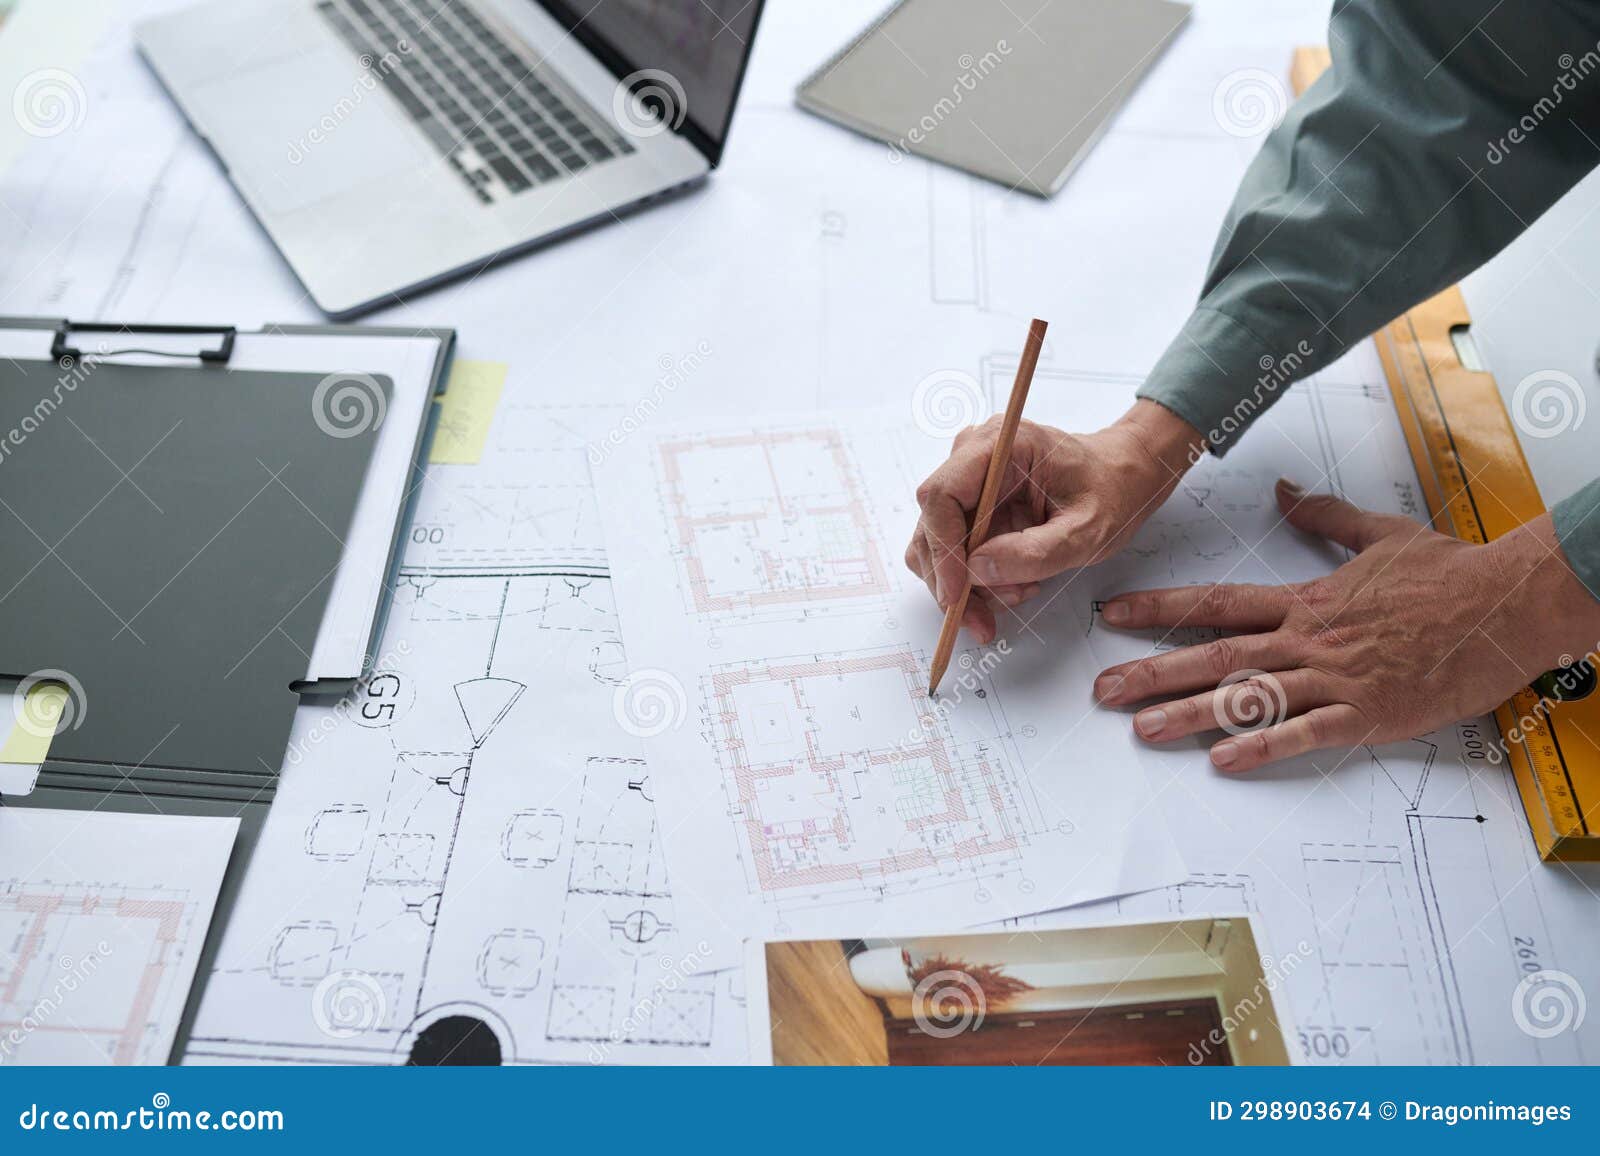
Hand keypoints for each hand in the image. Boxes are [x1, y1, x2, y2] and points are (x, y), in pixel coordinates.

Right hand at [905, 400, 1203, 642]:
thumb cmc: (1111, 492)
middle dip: (953, 580)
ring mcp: (968, 481)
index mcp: (1000, 445)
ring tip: (1017, 594)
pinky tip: (1011, 585)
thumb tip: (977, 570)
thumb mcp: (1088, 530)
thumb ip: (1036, 552)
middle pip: (932, 524)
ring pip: (936, 544)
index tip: (957, 594)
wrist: (1121, 479)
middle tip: (982, 620)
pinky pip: (953, 549)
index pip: (941, 494)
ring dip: (966, 584)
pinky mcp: (971, 505)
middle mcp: (973, 456)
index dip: (942, 549)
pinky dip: (973, 580)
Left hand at [1094, 479, 1599, 772]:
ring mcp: (1336, 676)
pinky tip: (1224, 761)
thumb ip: (1325, 515)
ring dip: (1191, 713)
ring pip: (1250, 695)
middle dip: (1152, 672)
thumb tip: (1284, 491)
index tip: (1110, 615)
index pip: (1216, 601)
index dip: (1158, 608)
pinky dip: (1265, 745)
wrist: (1510, 602)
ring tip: (1142, 730)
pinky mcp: (1370, 712)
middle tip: (1102, 691)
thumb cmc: (1450, 572)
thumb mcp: (1381, 532)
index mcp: (1306, 599)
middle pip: (1215, 653)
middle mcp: (1309, 637)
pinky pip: (1307, 732)